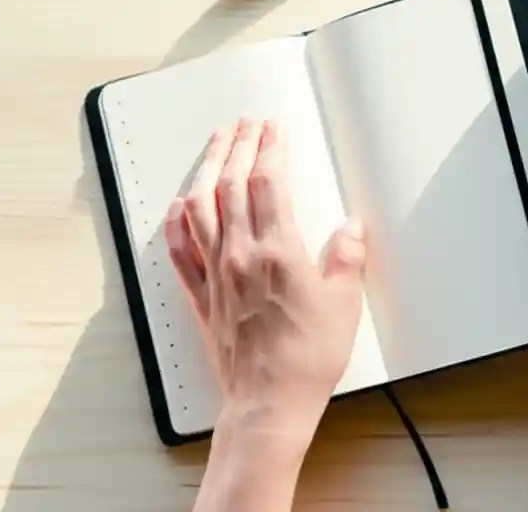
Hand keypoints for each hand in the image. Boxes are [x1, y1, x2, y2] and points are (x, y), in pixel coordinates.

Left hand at [163, 119, 366, 439]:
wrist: (269, 404)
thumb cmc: (307, 359)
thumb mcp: (344, 303)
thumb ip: (345, 257)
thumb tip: (350, 227)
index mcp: (277, 251)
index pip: (267, 182)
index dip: (268, 147)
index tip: (271, 127)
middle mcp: (239, 256)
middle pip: (230, 185)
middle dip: (237, 146)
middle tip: (244, 123)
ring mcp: (215, 275)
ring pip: (201, 208)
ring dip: (206, 170)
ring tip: (214, 147)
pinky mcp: (202, 298)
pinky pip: (180, 251)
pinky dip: (177, 223)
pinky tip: (178, 208)